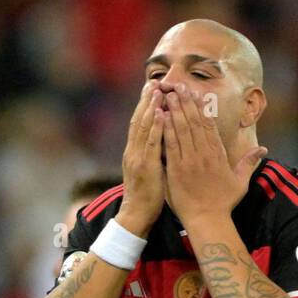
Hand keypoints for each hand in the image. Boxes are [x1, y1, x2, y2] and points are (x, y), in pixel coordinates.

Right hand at [115, 84, 165, 237]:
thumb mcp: (149, 171)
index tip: (152, 89)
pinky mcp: (145, 166)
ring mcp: (137, 158)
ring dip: (150, 107)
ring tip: (157, 91)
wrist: (137, 215)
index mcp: (135, 152)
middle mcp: (133, 151)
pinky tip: (159, 113)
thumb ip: (153, 154)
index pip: (139, 123)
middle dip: (146, 101)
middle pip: (138, 120)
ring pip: (143, 127)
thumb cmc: (147, 195)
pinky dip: (155, 127)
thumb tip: (164, 140)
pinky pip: (151, 143)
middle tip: (153, 82)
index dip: (144, 106)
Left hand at [161, 84, 265, 223]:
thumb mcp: (241, 181)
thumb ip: (249, 162)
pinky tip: (161, 116)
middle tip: (177, 85)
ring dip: (174, 110)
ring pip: (181, 129)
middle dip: (185, 102)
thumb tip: (263, 149)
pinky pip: (171, 144)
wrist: (207, 220)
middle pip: (193, 122)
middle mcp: (203, 154)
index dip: (201, 107)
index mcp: (218, 154)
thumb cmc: (224, 203)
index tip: (195, 93)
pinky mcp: (177, 169)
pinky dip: (166, 129)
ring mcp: (189, 160)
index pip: (208, 125)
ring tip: (168, 94)